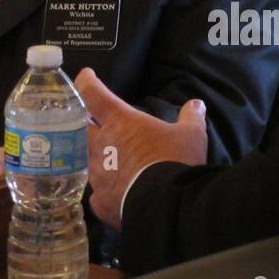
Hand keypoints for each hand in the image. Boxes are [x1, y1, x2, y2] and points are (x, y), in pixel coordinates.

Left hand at [75, 68, 207, 229]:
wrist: (166, 202)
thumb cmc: (175, 160)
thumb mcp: (192, 135)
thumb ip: (191, 117)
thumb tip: (197, 104)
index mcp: (120, 122)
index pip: (94, 94)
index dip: (87, 82)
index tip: (85, 76)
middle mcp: (101, 144)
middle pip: (82, 127)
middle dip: (84, 122)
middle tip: (91, 122)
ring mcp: (97, 174)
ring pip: (87, 160)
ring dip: (97, 157)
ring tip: (110, 162)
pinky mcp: (100, 200)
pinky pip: (97, 192)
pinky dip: (105, 190)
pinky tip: (113, 194)